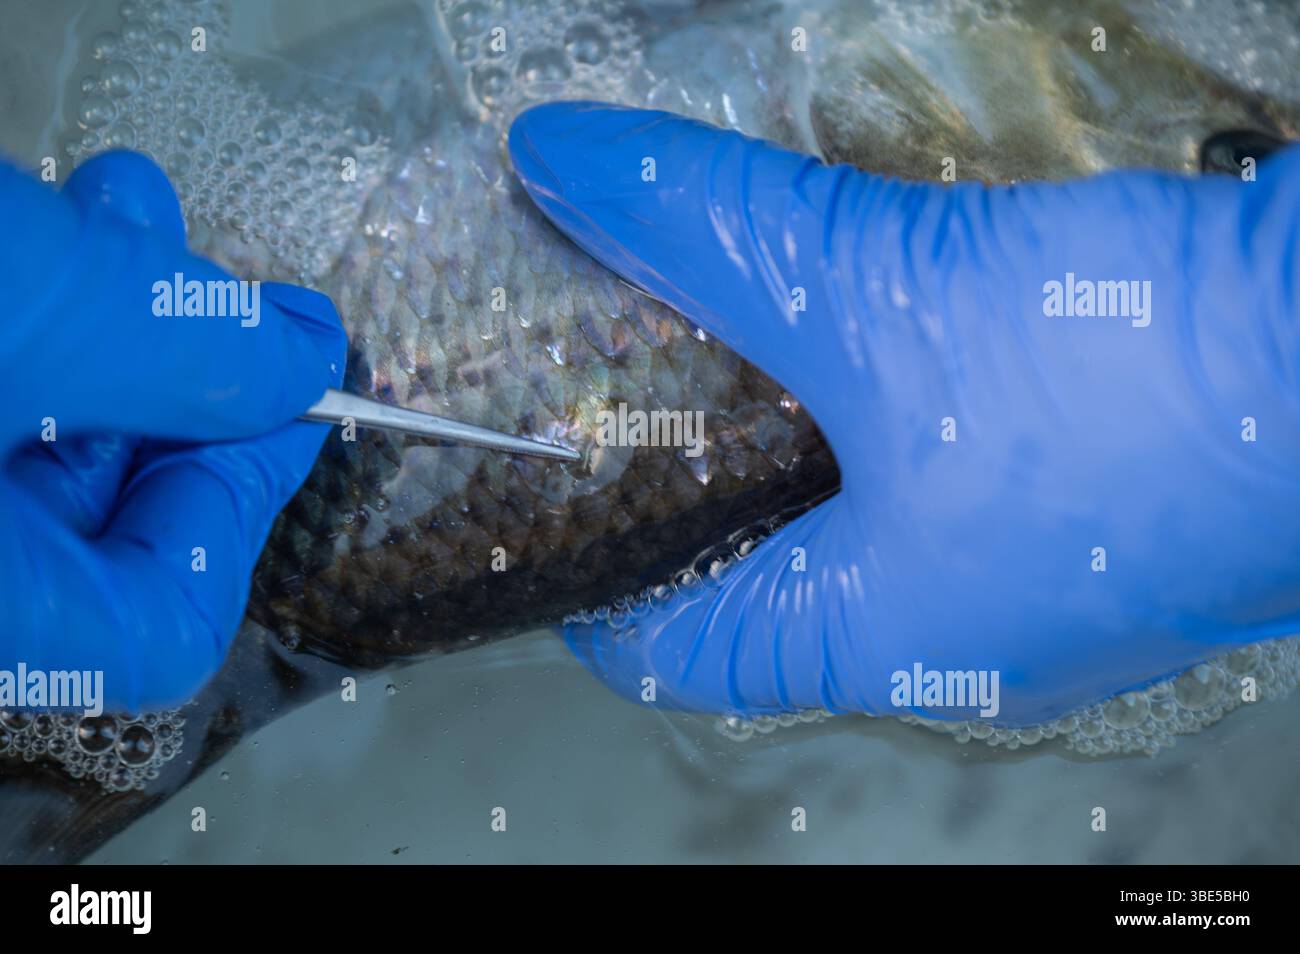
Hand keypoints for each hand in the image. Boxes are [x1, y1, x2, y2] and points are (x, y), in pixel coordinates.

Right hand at [0, 151, 345, 712]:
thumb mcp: (27, 321)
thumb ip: (182, 350)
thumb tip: (302, 360)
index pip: (158, 621)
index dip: (242, 506)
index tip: (293, 403)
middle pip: (104, 513)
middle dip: (182, 376)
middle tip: (221, 294)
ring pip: (33, 428)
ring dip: (105, 314)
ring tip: (130, 212)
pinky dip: (35, 305)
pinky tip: (62, 215)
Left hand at [509, 102, 1299, 726]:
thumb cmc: (1123, 381)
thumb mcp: (877, 296)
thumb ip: (712, 231)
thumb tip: (563, 162)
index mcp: (868, 641)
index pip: (669, 649)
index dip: (590, 579)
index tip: (546, 499)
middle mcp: (950, 644)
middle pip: (763, 584)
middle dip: (688, 486)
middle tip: (627, 389)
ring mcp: (1039, 593)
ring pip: (866, 531)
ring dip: (797, 443)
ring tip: (738, 347)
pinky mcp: (1107, 528)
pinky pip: (954, 492)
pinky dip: (894, 424)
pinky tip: (881, 341)